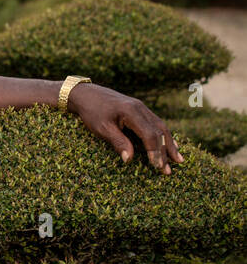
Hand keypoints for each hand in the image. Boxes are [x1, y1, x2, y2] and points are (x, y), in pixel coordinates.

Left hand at [68, 83, 183, 173]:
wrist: (86, 93)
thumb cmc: (91, 111)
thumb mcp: (101, 128)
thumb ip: (117, 142)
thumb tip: (129, 160)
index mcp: (132, 112)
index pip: (150, 135)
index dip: (155, 152)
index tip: (157, 167)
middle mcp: (140, 108)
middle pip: (159, 131)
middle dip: (166, 151)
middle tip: (169, 170)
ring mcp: (141, 107)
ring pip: (161, 127)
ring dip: (169, 144)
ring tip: (177, 159)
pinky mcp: (139, 109)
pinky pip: (156, 123)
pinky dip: (164, 135)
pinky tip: (170, 144)